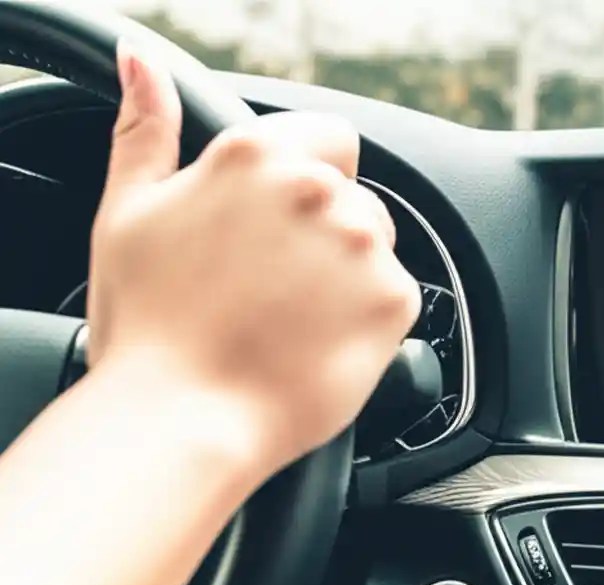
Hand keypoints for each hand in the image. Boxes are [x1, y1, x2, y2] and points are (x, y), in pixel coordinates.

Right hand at [87, 43, 420, 476]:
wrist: (184, 421)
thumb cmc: (150, 327)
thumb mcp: (128, 212)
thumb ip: (148, 130)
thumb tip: (144, 65)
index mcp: (256, 155)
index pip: (326, 140)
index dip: (305, 181)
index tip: (276, 227)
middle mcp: (317, 188)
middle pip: (352, 196)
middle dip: (324, 232)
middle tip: (271, 285)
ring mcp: (362, 243)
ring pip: (376, 245)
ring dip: (348, 273)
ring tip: (290, 318)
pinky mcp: (395, 298)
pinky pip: (395, 297)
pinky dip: (367, 320)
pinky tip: (316, 343)